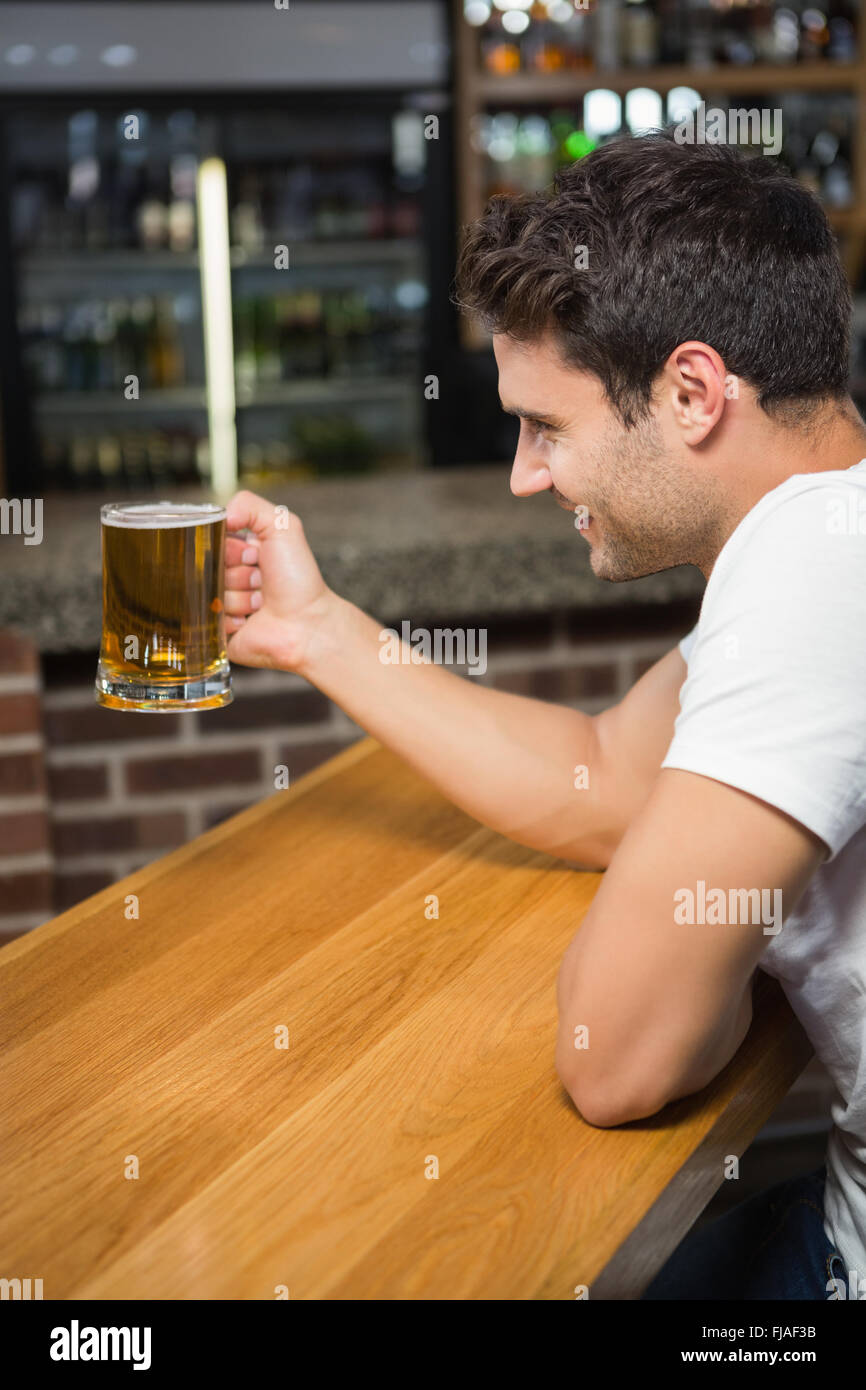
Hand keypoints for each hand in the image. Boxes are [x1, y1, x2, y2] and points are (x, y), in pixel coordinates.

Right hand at [222, 489, 334, 672]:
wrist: (307, 625)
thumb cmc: (299, 580)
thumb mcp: (284, 527)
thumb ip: (251, 506)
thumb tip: (222, 515)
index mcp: (241, 551)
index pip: (212, 540)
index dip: (231, 548)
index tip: (253, 555)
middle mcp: (230, 575)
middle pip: (206, 566)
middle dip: (235, 573)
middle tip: (259, 579)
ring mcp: (223, 602)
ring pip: (207, 592)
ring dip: (237, 597)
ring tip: (259, 602)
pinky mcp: (218, 628)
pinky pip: (206, 618)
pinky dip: (229, 618)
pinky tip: (250, 619)